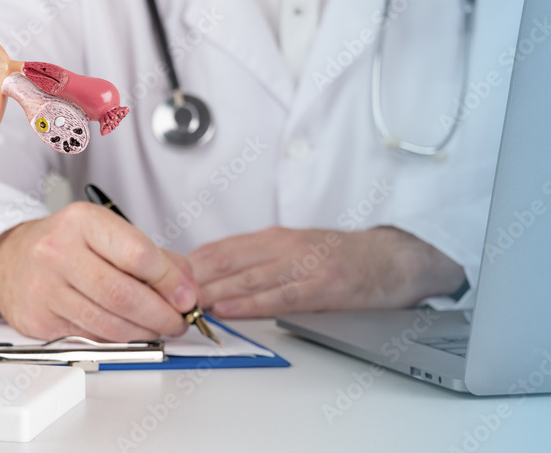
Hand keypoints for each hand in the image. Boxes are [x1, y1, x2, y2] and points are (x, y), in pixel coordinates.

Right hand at [0, 202, 197, 340]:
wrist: (9, 261)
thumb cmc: (64, 245)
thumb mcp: (106, 234)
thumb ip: (152, 257)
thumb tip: (186, 288)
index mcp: (82, 222)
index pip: (137, 254)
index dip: (170, 281)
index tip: (187, 296)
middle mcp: (58, 252)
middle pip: (124, 295)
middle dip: (162, 314)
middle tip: (178, 321)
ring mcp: (45, 288)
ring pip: (109, 323)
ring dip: (144, 332)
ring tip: (158, 328)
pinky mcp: (38, 321)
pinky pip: (90, 338)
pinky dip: (118, 340)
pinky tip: (128, 332)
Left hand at [187, 227, 465, 318]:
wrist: (392, 258)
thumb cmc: (340, 257)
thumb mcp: (292, 250)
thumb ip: (254, 261)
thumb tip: (209, 277)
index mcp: (271, 238)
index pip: (218, 249)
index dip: (185, 264)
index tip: (158, 277)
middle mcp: (282, 246)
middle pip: (225, 262)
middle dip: (190, 280)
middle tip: (161, 295)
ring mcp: (302, 264)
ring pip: (246, 278)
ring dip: (212, 292)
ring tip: (185, 305)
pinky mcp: (322, 285)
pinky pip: (279, 295)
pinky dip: (250, 304)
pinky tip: (229, 311)